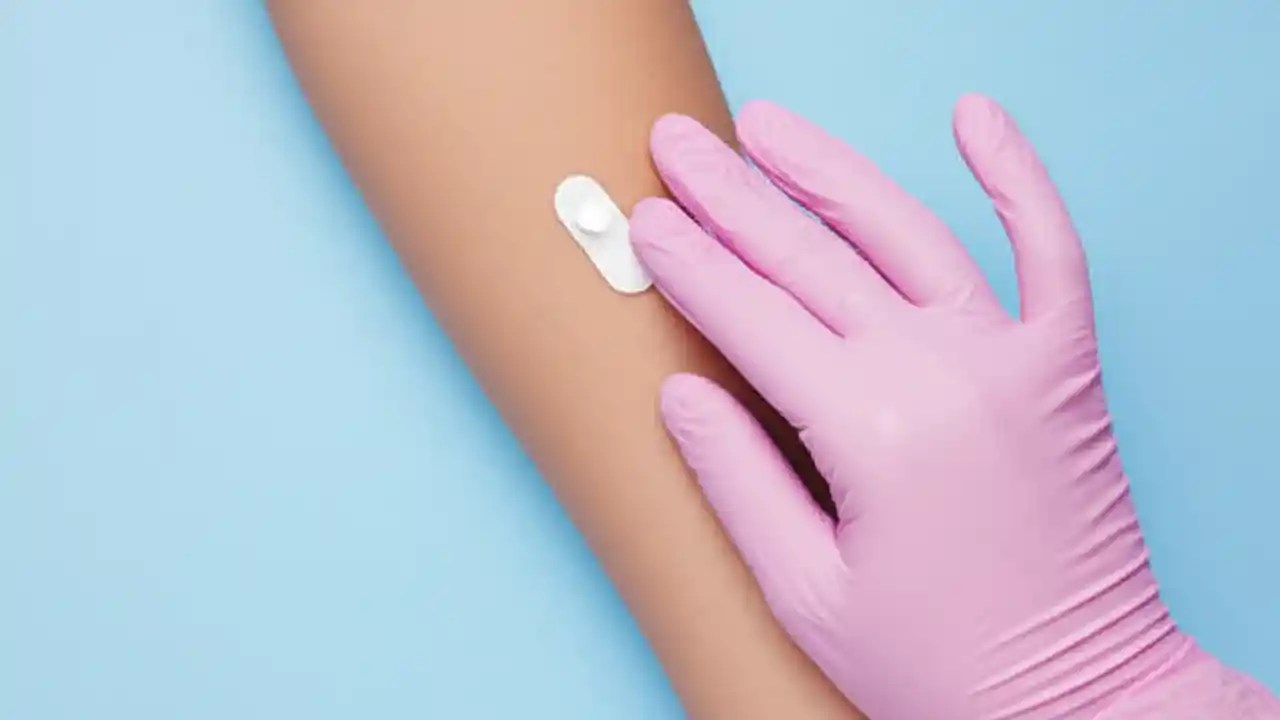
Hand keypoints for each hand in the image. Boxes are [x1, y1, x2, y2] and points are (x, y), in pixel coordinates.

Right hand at [630, 96, 1278, 718]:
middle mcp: (940, 373)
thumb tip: (680, 390)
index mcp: (868, 431)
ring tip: (766, 124)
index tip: (642, 220)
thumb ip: (737, 478)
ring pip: (902, 232)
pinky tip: (974, 120)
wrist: (1079, 696)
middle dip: (730, 196)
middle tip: (674, 144)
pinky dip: (1017, 177)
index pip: (751, 319)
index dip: (687, 265)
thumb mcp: (805, 592)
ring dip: (827, 170)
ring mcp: (1010, 358)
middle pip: (809, 259)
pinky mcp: (1063, 366)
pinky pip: (1050, 247)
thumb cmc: (939, 666)